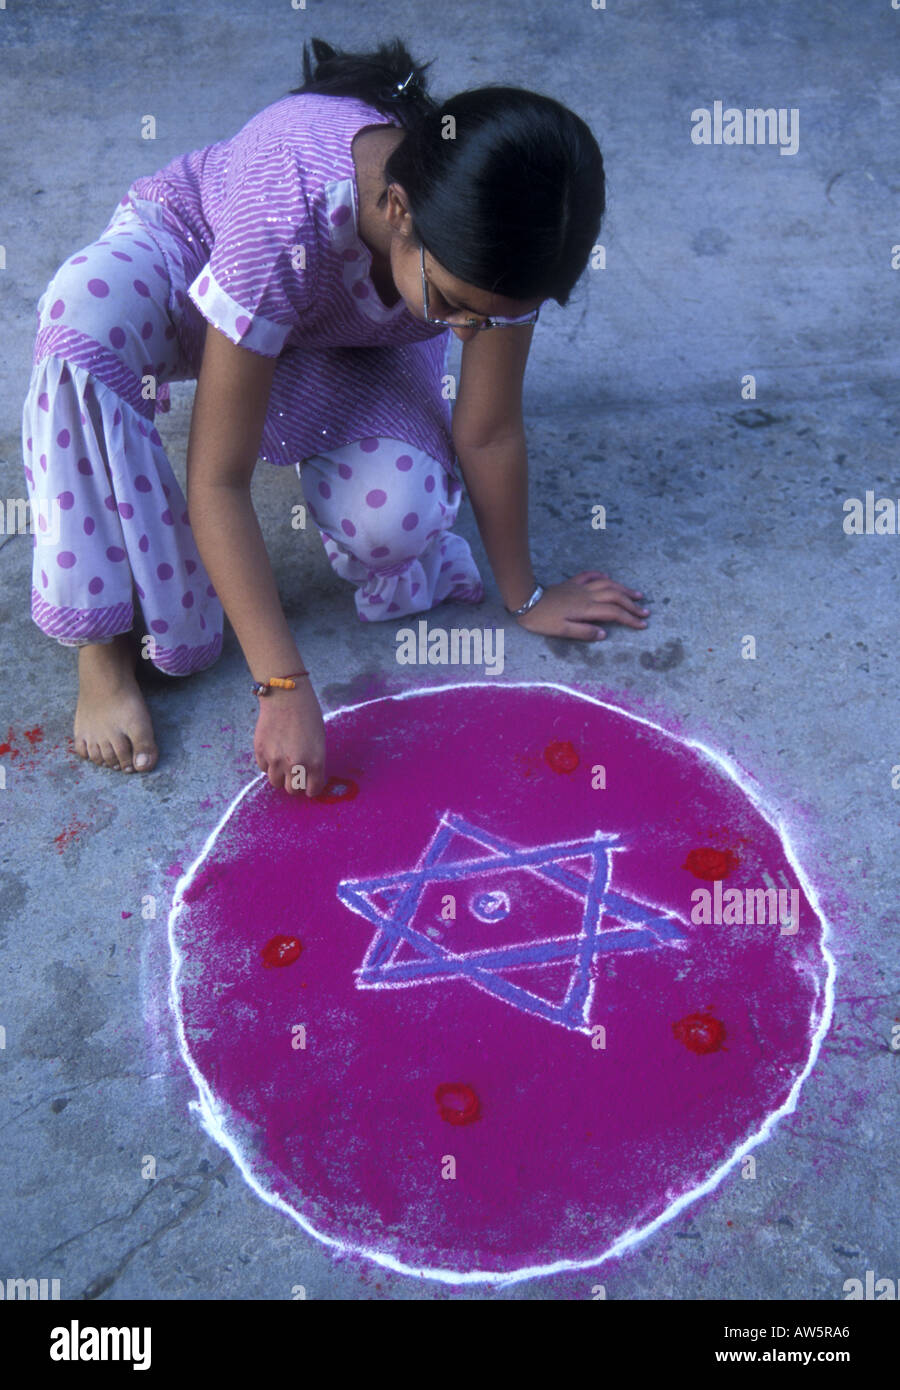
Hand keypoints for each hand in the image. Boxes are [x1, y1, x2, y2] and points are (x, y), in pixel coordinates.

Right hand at [253, 678, 327, 795]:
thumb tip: (307, 776)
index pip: (313, 789)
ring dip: (280, 776)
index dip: (312, 787)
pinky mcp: (260, 752)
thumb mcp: (319, 740)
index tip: (310, 784)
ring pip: (275, 782)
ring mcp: (276, 760)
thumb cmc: (307, 715)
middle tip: (296, 774)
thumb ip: (313, 761)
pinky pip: (264, 769)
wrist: (286, 697)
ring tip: (283, 763)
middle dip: (295, 784)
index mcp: (315, 762)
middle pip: (292, 790)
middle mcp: (295, 765)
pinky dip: (268, 764)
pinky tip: (273, 752)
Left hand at [515, 571, 648, 639]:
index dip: (630, 619)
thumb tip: (604, 634)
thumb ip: (584, 632)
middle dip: (633, 605)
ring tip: (637, 595)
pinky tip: (608, 578)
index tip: (642, 625)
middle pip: (616, 597)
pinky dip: (602, 576)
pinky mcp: (572, 583)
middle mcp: (587, 595)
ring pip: (608, 584)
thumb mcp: (562, 631)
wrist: (526, 601)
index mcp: (586, 609)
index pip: (615, 613)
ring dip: (624, 589)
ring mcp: (580, 587)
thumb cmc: (542, 619)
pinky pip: (591, 575)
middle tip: (645, 612)